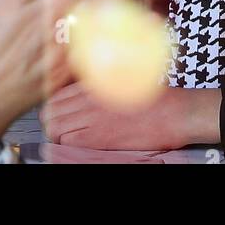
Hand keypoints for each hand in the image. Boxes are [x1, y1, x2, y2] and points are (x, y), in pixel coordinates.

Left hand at [41, 82, 220, 151]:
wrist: (173, 113)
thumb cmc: (155, 97)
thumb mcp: (125, 79)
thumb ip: (102, 84)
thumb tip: (85, 89)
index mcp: (94, 83)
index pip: (57, 94)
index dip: (53, 106)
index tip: (59, 112)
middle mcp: (88, 99)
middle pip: (52, 111)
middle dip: (51, 119)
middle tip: (58, 127)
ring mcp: (92, 119)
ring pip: (55, 128)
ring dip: (57, 133)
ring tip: (66, 137)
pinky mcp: (100, 138)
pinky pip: (69, 142)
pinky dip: (67, 144)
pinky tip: (77, 144)